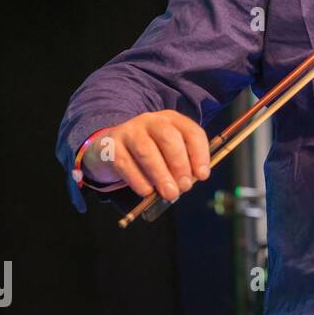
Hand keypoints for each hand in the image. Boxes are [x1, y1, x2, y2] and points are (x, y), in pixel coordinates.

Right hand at [83, 109, 210, 200]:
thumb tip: (189, 182)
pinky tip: (146, 191)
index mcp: (172, 121)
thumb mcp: (168, 152)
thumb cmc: (149, 153)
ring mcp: (129, 131)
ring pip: (146, 150)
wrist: (110, 148)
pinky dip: (138, 179)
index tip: (202, 175)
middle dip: (179, 164)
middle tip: (185, 186)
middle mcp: (151, 121)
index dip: (200, 154)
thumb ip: (182, 163)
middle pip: (168, 137)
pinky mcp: (111, 146)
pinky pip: (125, 163)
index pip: (191, 132)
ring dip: (161, 174)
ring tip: (170, 193)